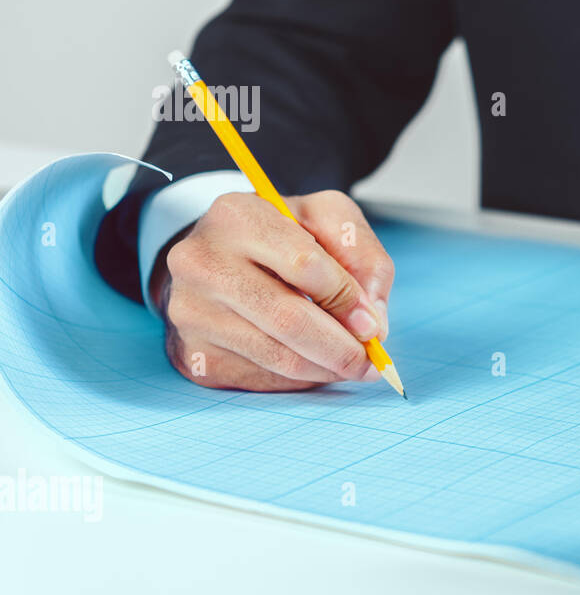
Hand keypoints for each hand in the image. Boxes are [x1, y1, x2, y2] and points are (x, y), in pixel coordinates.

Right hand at [150, 190, 394, 391]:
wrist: (216, 257)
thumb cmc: (280, 235)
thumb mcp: (328, 220)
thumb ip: (363, 257)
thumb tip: (373, 321)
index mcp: (236, 216)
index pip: (305, 265)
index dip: (347, 299)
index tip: (373, 324)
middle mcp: (201, 262)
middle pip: (288, 319)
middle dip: (341, 348)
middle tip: (370, 363)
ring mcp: (190, 311)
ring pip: (276, 356)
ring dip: (325, 369)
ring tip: (350, 365)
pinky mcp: (192, 353)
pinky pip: (259, 378)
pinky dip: (298, 379)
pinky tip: (311, 364)